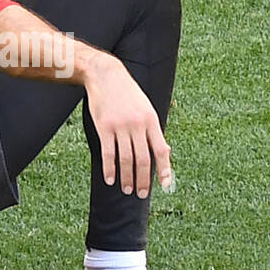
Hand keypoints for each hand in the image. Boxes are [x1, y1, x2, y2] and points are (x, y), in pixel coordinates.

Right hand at [81, 54, 171, 197]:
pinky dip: (109, 169)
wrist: (105, 75)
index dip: (164, 170)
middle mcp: (137, 124)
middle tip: (141, 194)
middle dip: (143, 180)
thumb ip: (153, 130)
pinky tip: (110, 179)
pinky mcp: (104, 127)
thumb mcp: (146, 108)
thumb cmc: (127, 94)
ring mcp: (120, 126)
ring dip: (127, 177)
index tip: (164, 186)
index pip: (161, 150)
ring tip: (126, 189)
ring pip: (126, 159)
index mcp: (151, 120)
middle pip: (143, 159)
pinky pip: (108, 153)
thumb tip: (165, 152)